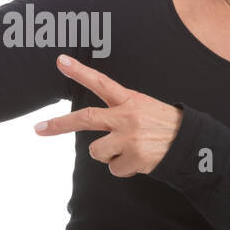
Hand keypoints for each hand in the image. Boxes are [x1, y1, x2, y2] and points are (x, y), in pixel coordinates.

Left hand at [34, 54, 182, 176]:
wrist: (191, 145)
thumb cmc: (164, 126)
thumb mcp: (144, 107)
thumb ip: (120, 110)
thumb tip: (92, 123)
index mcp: (130, 100)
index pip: (101, 82)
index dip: (79, 71)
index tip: (60, 61)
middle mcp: (127, 117)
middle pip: (86, 118)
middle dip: (59, 125)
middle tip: (38, 128)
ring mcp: (129, 138)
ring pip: (97, 152)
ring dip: (108, 155)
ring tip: (130, 150)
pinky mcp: (134, 158)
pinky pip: (114, 169)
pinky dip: (124, 169)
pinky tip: (140, 160)